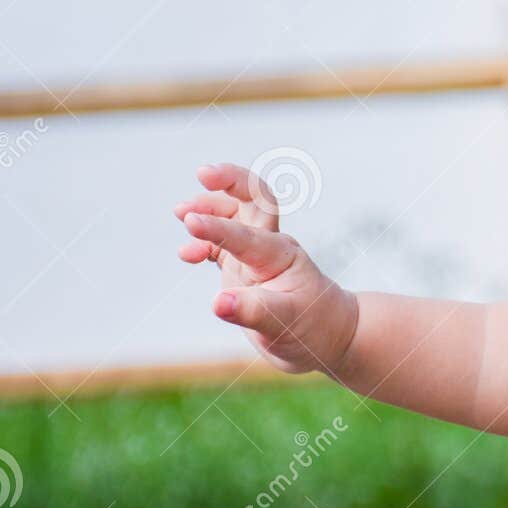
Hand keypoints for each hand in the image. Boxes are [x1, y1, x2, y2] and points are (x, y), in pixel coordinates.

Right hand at [174, 162, 358, 375]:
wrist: (326, 334)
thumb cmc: (312, 327)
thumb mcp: (285, 323)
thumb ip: (252, 311)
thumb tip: (219, 303)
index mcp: (280, 256)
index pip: (245, 235)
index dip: (217, 228)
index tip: (191, 222)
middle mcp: (270, 247)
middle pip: (254, 200)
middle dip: (231, 180)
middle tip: (203, 173)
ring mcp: (256, 253)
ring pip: (236, 215)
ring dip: (211, 206)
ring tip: (181, 211)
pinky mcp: (245, 265)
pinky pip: (222, 242)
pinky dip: (204, 241)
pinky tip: (186, 252)